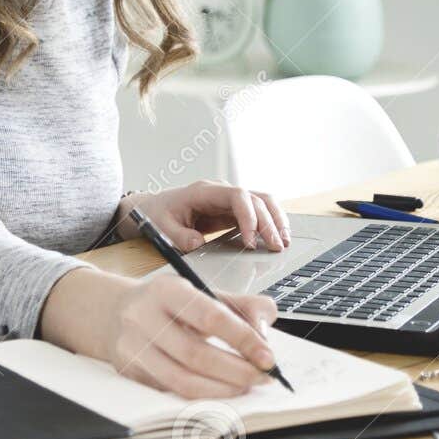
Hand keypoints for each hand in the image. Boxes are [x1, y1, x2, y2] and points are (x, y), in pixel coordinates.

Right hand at [40, 270, 279, 398]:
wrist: (116, 313)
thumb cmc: (170, 305)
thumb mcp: (204, 292)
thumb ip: (242, 306)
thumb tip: (265, 330)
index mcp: (167, 289)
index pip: (210, 316)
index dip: (243, 339)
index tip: (267, 356)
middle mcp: (144, 316)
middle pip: (196, 354)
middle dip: (237, 371)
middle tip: (262, 377)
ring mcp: (132, 347)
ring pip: (181, 381)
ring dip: (221, 390)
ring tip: (245, 387)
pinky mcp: (129, 372)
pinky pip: (170, 392)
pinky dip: (201, 395)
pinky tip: (220, 391)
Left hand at [122, 180, 290, 252]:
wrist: (154, 209)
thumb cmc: (158, 214)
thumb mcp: (161, 227)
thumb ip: (178, 236)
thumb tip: (197, 243)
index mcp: (205, 191)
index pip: (237, 196)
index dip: (248, 217)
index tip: (249, 241)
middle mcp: (221, 191)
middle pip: (255, 199)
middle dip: (268, 223)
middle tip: (275, 247)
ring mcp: (229, 200)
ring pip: (262, 201)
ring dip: (276, 220)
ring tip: (283, 242)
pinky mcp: (233, 210)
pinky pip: (258, 212)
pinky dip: (270, 223)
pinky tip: (276, 237)